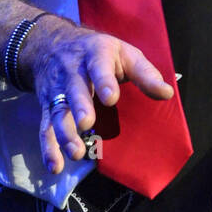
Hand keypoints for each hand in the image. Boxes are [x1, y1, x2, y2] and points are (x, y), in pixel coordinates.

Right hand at [20, 20, 173, 173]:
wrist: (52, 44)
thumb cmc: (97, 52)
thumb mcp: (123, 53)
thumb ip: (144, 73)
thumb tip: (167, 93)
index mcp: (96, 55)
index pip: (99, 66)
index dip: (104, 81)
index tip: (110, 98)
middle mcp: (73, 73)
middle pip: (74, 90)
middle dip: (79, 106)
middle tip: (86, 124)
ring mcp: (58, 91)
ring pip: (58, 112)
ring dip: (64, 133)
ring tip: (75, 153)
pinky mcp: (48, 107)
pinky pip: (45, 128)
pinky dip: (48, 148)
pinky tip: (55, 166)